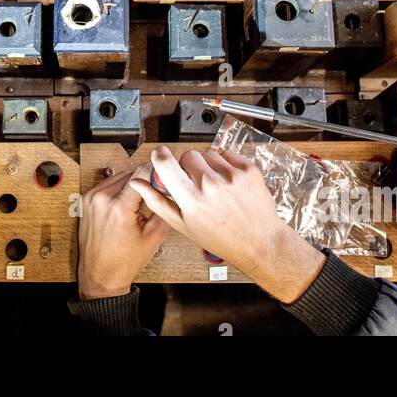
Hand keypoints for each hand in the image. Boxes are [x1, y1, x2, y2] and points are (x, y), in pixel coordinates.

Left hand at [77, 164, 167, 299]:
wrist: (100, 275)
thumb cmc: (124, 261)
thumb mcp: (154, 236)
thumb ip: (162, 207)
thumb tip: (167, 188)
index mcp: (119, 207)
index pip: (141, 173)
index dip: (155, 172)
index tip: (163, 175)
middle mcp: (102, 199)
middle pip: (130, 172)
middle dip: (144, 178)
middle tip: (155, 189)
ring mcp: (91, 199)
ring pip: (118, 176)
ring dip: (131, 182)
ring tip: (141, 199)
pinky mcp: (85, 201)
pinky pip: (106, 185)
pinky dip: (118, 188)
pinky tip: (127, 202)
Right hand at [129, 146, 325, 303]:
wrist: (259, 242)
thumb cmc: (221, 238)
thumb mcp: (184, 225)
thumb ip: (157, 202)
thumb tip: (137, 184)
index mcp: (191, 200)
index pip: (165, 163)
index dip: (160, 156)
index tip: (161, 156)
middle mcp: (211, 185)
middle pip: (187, 155)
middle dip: (188, 165)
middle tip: (196, 183)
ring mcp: (231, 176)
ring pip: (208, 153)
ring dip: (208, 164)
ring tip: (215, 185)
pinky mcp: (248, 169)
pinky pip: (228, 154)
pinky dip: (226, 164)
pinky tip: (229, 182)